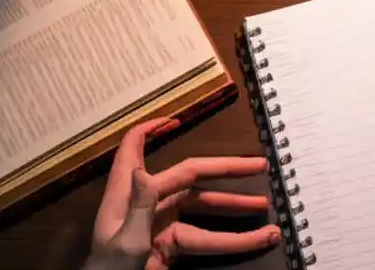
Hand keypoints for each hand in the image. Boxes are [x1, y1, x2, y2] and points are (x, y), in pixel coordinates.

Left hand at [83, 118, 281, 269]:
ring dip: (234, 205)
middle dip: (226, 169)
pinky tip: (255, 240)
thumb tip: (142, 171)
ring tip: (264, 204)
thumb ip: (138, 207)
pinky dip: (232, 240)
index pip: (134, 148)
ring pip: (205, 208)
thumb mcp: (124, 241)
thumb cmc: (110, 269)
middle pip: (191, 176)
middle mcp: (147, 201)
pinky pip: (207, 238)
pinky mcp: (171, 245)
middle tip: (259, 164)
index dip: (150, 129)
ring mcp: (161, 223)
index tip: (176, 119)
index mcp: (128, 193)